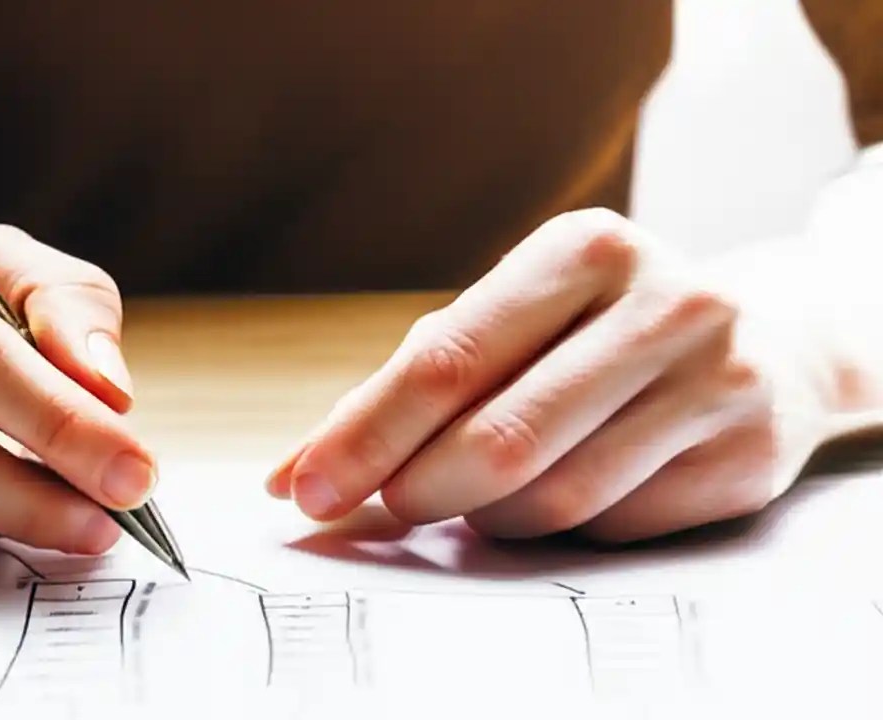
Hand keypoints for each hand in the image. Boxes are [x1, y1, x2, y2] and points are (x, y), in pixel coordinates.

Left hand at [268, 209, 830, 542]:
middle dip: (418, 489)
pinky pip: (614, 527)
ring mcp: (718, 380)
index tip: (308, 490)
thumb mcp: (509, 324)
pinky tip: (565, 492)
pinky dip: (564, 528)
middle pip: (500, 439)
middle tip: (388, 505)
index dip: (367, 435)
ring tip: (478, 493)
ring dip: (490, 514)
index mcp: (585, 248)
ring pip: (556, 497)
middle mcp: (666, 302)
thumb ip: (400, 390)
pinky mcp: (748, 458)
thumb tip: (291, 473)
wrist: (768, 342)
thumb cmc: (595, 334)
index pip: (449, 359)